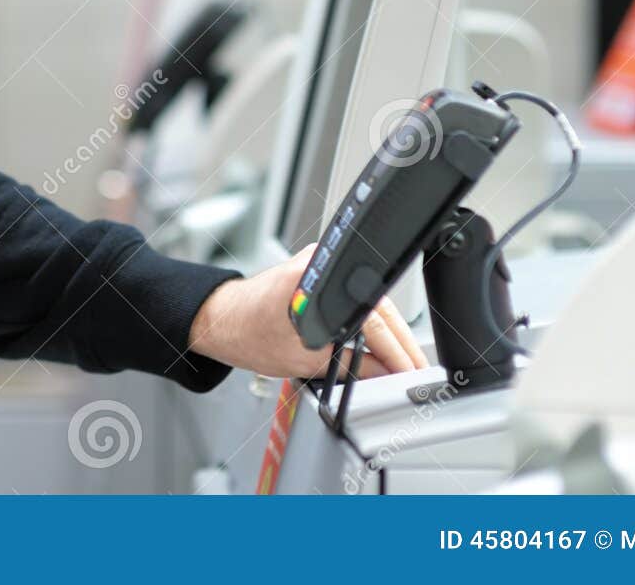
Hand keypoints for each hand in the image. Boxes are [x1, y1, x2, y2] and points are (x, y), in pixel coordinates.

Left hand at [188, 245, 426, 379]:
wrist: (221, 320)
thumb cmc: (247, 334)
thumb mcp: (304, 361)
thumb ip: (351, 367)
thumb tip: (385, 374)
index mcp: (314, 281)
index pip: (371, 318)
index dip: (395, 348)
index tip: (410, 368)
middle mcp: (316, 263)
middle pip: (375, 304)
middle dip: (397, 340)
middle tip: (413, 368)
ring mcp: (315, 261)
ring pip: (366, 297)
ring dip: (384, 329)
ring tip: (399, 359)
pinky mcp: (313, 267)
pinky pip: (350, 292)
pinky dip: (365, 317)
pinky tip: (376, 339)